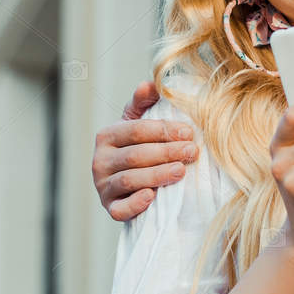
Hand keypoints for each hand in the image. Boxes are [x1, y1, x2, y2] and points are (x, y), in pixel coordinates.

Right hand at [92, 81, 200, 220]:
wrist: (129, 185)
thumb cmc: (139, 148)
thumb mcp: (138, 123)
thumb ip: (144, 103)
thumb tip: (150, 83)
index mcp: (107, 136)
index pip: (136, 131)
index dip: (164, 130)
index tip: (189, 132)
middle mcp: (100, 161)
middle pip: (135, 156)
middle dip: (167, 152)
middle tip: (193, 152)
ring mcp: (103, 187)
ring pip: (130, 180)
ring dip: (157, 175)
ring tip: (181, 171)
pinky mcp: (110, 209)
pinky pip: (120, 210)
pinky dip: (135, 204)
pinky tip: (152, 197)